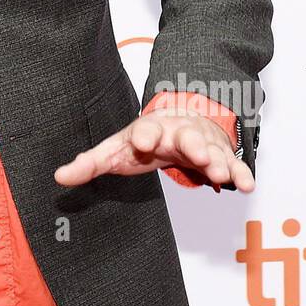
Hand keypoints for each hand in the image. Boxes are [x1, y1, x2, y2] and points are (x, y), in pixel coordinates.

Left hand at [53, 107, 254, 192]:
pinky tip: (246, 185)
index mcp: (149, 129)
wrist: (178, 120)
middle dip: (191, 144)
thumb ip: (90, 163)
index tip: (141, 141)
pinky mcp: (219, 156)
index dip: (143, 134)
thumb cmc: (144, 139)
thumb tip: (59, 176)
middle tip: (196, 154)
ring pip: (212, 150)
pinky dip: (240, 173)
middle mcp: (177, 132)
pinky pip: (232, 164)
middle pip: (185, 136)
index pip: (144, 128)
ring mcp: (201, 142)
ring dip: (218, 160)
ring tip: (220, 173)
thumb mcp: (116, 149)